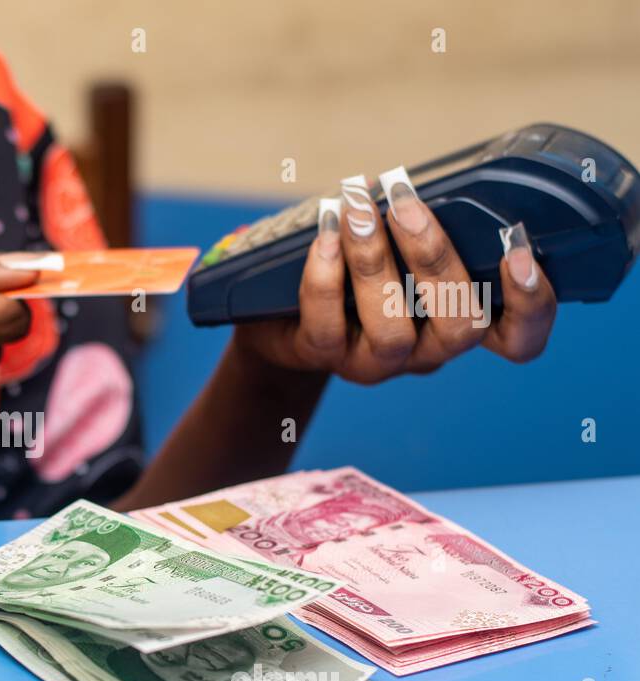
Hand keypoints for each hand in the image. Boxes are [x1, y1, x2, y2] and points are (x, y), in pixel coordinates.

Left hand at [234, 176, 557, 382]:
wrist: (281, 314)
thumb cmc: (352, 269)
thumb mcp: (394, 246)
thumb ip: (419, 225)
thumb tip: (409, 184)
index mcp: (457, 319)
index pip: (517, 338)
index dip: (532, 305)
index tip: (517, 250)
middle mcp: (425, 352)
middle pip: (459, 328)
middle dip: (435, 260)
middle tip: (406, 205)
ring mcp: (374, 363)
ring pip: (393, 332)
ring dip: (375, 263)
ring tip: (357, 211)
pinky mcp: (323, 359)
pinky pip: (327, 328)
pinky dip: (325, 278)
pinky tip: (323, 237)